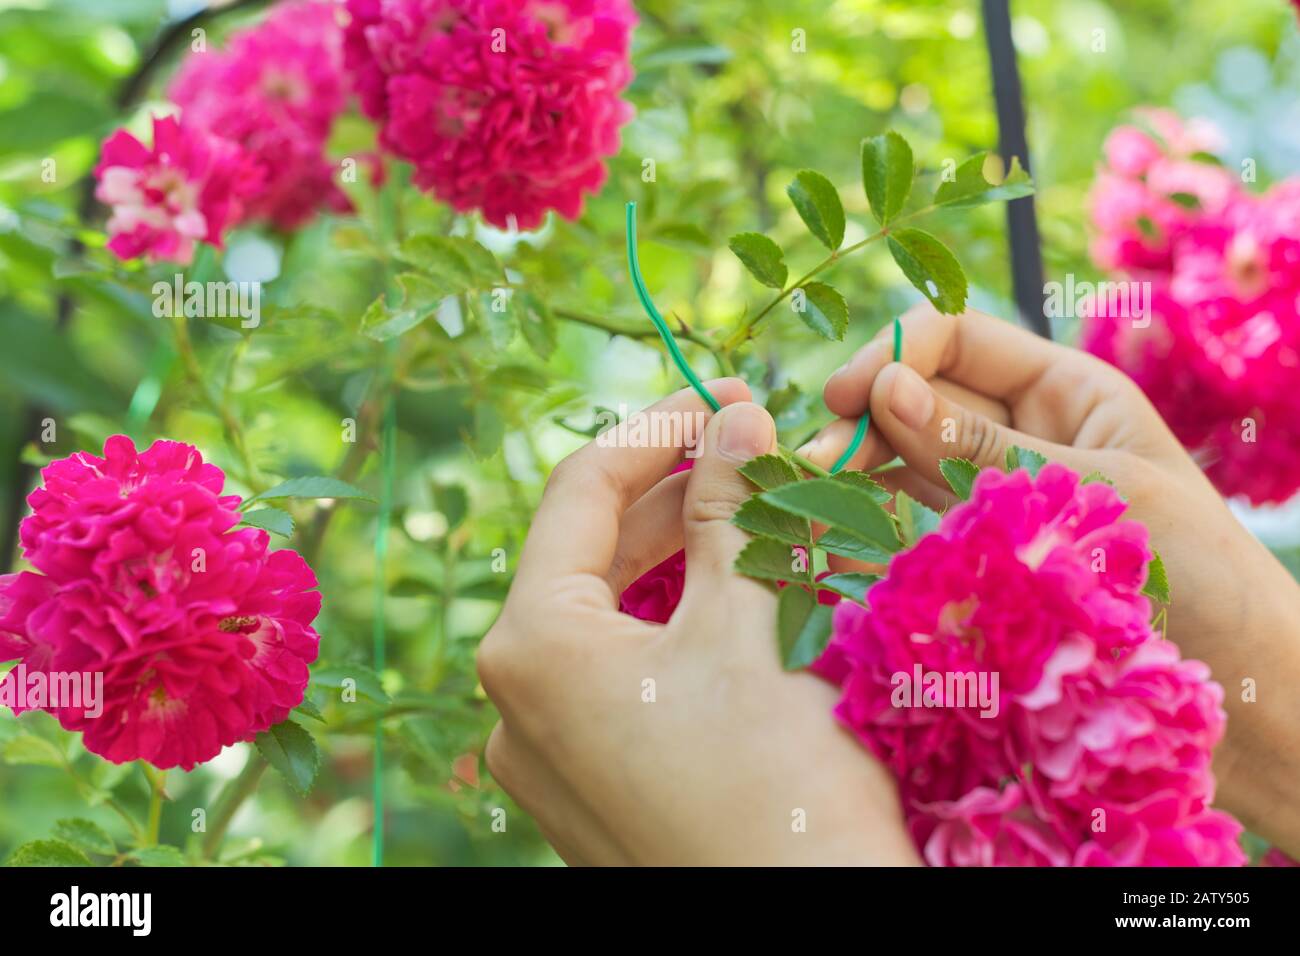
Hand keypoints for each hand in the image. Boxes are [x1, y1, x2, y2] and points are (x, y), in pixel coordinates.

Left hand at [476, 380, 919, 865]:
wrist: (815, 929)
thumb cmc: (781, 779)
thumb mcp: (753, 619)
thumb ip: (729, 505)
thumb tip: (732, 417)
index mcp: (531, 645)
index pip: (579, 490)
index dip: (657, 430)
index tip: (731, 400)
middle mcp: (514, 703)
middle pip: (592, 554)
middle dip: (676, 495)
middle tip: (757, 452)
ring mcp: (547, 755)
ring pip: (612, 617)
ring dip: (682, 560)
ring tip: (759, 518)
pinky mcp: (588, 789)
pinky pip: (621, 677)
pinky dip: (675, 628)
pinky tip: (737, 603)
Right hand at [799, 301, 1299, 854]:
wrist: (1236, 684)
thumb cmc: (1195, 573)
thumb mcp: (1087, 494)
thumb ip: (980, 450)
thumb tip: (883, 390)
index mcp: (1065, 391)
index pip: (958, 340)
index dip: (894, 353)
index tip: (843, 395)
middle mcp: (1026, 432)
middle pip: (923, 395)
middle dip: (864, 413)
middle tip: (809, 456)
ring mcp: (998, 493)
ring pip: (909, 456)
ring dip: (857, 464)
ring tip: (806, 487)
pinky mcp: (981, 549)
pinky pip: (917, 513)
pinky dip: (874, 511)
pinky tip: (836, 518)